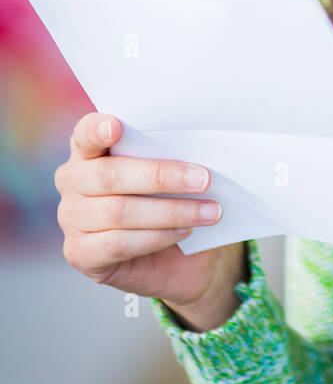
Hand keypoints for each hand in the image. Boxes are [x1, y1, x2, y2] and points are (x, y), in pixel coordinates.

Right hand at [55, 111, 238, 313]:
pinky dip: (158, 237)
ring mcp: (71, 218)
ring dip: (172, 211)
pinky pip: (119, 243)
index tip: (116, 127)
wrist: (174, 257)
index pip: (85, 134)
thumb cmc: (169, 198)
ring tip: (209, 211)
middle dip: (161, 176)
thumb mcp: (170, 171)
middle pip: (110, 176)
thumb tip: (198, 146)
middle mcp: (72, 181)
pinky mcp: (80, 253)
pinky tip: (184, 231)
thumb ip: (167, 154)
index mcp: (89, 150)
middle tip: (204, 179)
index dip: (97, 129)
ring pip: (120, 212)